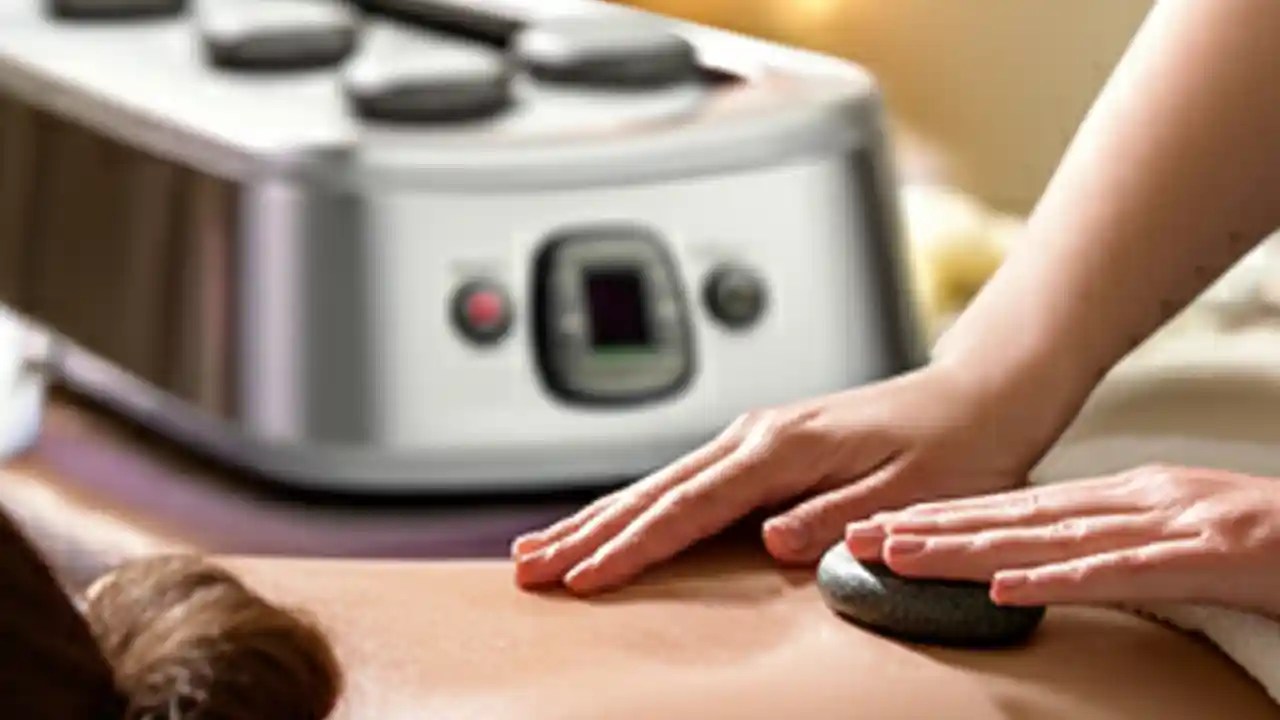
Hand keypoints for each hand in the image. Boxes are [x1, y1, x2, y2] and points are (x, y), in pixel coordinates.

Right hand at [510, 362, 1063, 595]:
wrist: (979, 395)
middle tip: (528, 567)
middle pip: (653, 491)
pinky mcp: (764, 444)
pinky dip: (638, 504)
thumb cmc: (955, 446)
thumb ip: (837, 518)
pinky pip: (683, 480)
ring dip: (598, 516)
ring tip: (542, 547)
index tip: (582, 577)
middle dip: (587, 532)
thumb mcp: (910, 492)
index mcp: (783, 448)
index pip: (688, 507)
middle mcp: (756, 436)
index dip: (631, 547)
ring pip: (658, 482)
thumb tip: (770, 541)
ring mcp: (755, 436)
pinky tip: (614, 521)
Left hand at [845, 465, 1279, 615]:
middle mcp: (1132, 501)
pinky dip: (1059, 579)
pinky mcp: (1202, 558)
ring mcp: (1166, 525)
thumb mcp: (1175, 536)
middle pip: (1013, 517)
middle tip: (857, 536)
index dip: (945, 516)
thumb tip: (1044, 561)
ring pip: (1046, 538)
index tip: (882, 525)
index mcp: (1123, 497)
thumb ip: (1112, 544)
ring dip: (967, 548)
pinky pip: (1120, 573)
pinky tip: (1005, 589)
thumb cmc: (1267, 546)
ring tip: (900, 555)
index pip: (1015, 509)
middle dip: (932, 526)